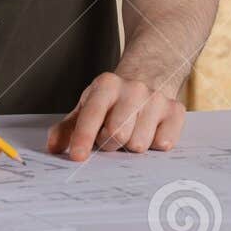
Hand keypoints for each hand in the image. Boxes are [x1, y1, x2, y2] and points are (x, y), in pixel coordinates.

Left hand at [45, 71, 185, 160]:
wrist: (150, 74)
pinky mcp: (176, 110)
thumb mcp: (88, 106)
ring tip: (131, 131)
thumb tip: (54, 148)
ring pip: (139, 144)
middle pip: (116, 135)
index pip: (92, 115)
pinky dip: (154, 144)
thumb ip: (68, 127)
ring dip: (131, 146)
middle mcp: (133, 89)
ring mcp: (157, 99)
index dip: (83, 138)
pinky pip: (163, 144)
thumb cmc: (113, 99)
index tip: (78, 156)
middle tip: (110, 136)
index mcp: (106, 85)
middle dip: (109, 144)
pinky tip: (150, 130)